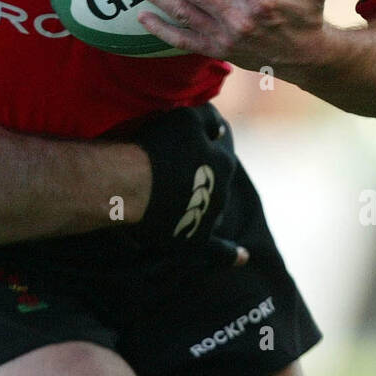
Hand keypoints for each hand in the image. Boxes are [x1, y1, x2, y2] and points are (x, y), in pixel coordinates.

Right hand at [126, 103, 246, 263]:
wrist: (133, 186)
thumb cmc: (156, 147)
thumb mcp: (186, 118)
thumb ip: (208, 119)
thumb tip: (221, 128)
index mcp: (223, 162)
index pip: (219, 148)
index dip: (203, 141)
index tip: (186, 140)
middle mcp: (222, 191)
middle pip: (215, 181)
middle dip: (202, 174)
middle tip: (176, 167)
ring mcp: (209, 217)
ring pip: (214, 209)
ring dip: (205, 203)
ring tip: (183, 197)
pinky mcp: (194, 241)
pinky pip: (218, 250)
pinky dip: (230, 253)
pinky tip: (242, 256)